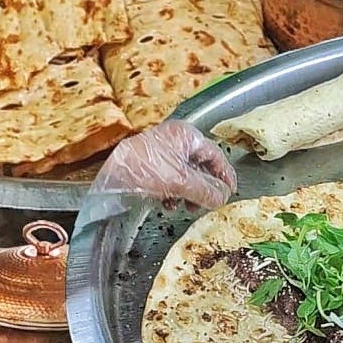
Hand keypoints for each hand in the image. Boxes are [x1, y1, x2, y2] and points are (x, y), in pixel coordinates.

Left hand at [80, 120, 235, 227]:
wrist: (112, 174)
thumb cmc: (144, 169)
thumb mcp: (181, 182)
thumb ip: (205, 190)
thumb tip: (223, 199)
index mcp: (187, 136)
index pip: (216, 154)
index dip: (225, 175)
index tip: (230, 192)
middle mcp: (175, 140)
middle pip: (200, 166)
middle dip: (204, 188)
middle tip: (206, 205)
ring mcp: (161, 151)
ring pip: (184, 175)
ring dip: (188, 193)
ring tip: (184, 207)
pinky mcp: (149, 164)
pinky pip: (169, 178)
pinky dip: (172, 192)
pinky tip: (167, 204)